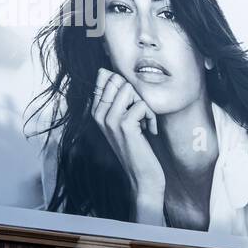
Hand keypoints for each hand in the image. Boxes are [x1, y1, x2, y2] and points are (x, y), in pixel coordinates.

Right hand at [91, 69, 164, 223]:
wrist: (141, 177)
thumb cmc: (136, 147)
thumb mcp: (123, 121)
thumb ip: (118, 98)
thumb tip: (108, 70)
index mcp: (96, 110)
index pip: (104, 77)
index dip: (124, 84)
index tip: (131, 104)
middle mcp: (99, 114)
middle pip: (119, 80)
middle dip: (136, 93)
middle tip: (140, 114)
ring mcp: (109, 119)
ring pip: (130, 89)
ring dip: (144, 104)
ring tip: (145, 122)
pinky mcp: (124, 125)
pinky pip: (142, 105)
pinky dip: (151, 117)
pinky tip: (150, 131)